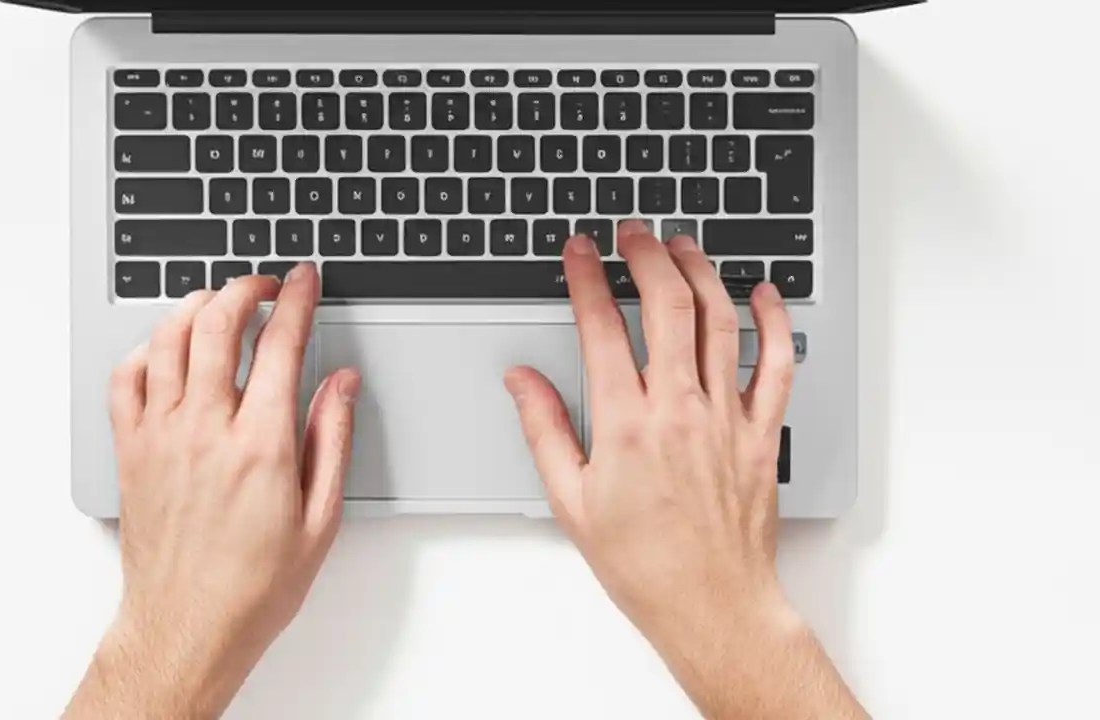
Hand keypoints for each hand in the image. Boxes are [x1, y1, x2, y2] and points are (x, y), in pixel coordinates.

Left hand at [65, 263, 360, 719]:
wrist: (186, 627)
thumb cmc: (253, 586)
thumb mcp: (320, 519)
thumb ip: (333, 440)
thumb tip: (341, 383)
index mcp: (261, 446)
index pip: (280, 344)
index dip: (297, 298)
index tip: (305, 278)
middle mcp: (206, 430)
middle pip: (218, 323)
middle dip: (245, 287)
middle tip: (264, 284)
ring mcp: (160, 437)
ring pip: (168, 339)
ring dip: (195, 306)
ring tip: (218, 303)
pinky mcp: (131, 451)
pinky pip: (125, 378)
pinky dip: (146, 349)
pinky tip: (167, 351)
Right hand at [505, 222, 864, 718]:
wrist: (711, 604)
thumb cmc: (641, 562)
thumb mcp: (570, 500)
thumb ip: (544, 430)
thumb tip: (521, 380)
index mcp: (625, 425)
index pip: (601, 327)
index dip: (586, 277)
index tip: (578, 251)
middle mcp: (678, 410)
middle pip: (667, 305)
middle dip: (647, 254)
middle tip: (632, 231)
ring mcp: (725, 417)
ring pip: (719, 321)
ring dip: (700, 272)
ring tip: (682, 246)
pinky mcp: (760, 432)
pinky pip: (775, 364)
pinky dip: (771, 322)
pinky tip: (761, 293)